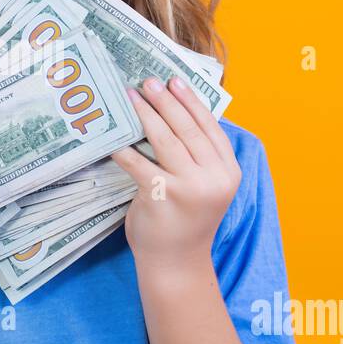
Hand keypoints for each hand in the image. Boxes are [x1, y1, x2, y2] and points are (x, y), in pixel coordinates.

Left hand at [110, 76, 242, 277]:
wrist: (176, 263)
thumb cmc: (186, 220)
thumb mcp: (205, 187)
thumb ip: (198, 157)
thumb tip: (172, 113)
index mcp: (229, 172)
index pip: (210, 128)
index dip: (192, 101)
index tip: (175, 80)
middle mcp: (215, 178)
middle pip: (188, 129)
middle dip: (166, 101)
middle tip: (148, 82)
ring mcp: (190, 187)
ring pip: (166, 140)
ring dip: (146, 114)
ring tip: (132, 96)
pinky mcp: (163, 196)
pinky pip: (140, 163)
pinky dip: (125, 148)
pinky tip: (113, 135)